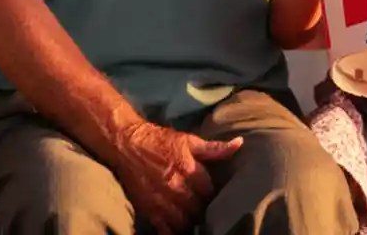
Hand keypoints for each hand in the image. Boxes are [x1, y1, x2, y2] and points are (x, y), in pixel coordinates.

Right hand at [108, 121, 241, 233]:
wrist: (127, 144)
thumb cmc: (160, 141)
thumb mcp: (189, 141)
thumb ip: (215, 148)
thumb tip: (240, 143)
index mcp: (188, 169)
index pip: (209, 192)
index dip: (213, 195)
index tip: (213, 195)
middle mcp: (175, 187)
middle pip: (198, 209)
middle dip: (203, 210)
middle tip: (206, 209)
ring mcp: (161, 201)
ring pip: (184, 222)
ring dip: (191, 222)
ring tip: (194, 218)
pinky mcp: (148, 210)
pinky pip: (165, 229)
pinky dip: (174, 231)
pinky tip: (180, 227)